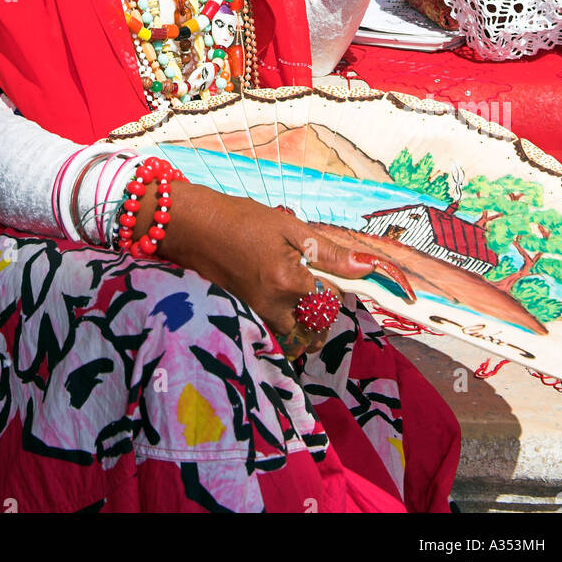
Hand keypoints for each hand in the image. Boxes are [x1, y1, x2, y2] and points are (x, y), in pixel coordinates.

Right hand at [139, 183, 404, 357]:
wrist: (193, 227)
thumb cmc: (241, 220)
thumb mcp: (288, 227)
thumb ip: (329, 253)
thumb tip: (368, 267)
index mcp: (289, 282)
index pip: (331, 300)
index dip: (336, 288)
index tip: (328, 274)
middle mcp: (274, 308)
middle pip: (315, 330)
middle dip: (323, 317)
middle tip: (318, 293)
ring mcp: (257, 317)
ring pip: (295, 341)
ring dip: (306, 329)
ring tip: (303, 304)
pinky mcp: (244, 319)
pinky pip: (275, 336)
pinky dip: (285, 330)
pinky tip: (283, 308)